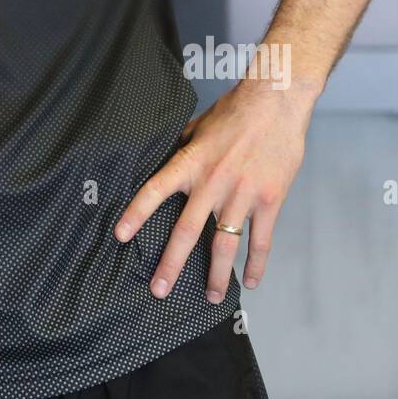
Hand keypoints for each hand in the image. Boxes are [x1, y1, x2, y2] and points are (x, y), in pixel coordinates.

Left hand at [113, 77, 319, 302]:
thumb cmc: (235, 110)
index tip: (121, 236)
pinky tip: (249, 281)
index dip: (136, 213)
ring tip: (210, 297)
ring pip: (225, 244)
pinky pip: (261, 240)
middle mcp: (212, 182)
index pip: (155, 190)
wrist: (276, 101)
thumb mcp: (198, 126)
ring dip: (216, 275)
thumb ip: (183, 150)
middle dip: (171, 264)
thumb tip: (165, 162)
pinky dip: (256, 264)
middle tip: (159, 289)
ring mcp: (242, 194)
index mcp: (191, 161)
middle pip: (187, 231)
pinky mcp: (268, 201)